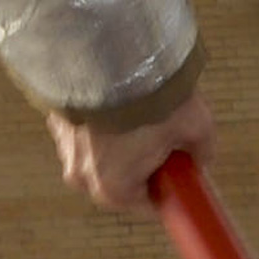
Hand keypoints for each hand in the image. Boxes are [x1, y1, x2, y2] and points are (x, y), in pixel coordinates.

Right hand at [46, 90, 215, 212]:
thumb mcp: (196, 126)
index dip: (169, 189)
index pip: (147, 204)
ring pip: (99, 156)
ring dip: (118, 143)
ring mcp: (64, 149)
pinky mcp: (55, 120)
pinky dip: (99, 123)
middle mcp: (82, 178)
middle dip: (143, 164)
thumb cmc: (152, 97)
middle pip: (121, 181)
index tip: (180, 174)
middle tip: (164, 138)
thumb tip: (202, 158)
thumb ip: (203, 150)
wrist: (108, 53)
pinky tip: (117, 101)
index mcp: (115, 191)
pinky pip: (83, 131)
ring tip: (139, 113)